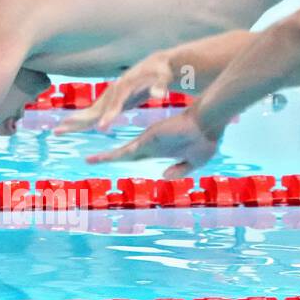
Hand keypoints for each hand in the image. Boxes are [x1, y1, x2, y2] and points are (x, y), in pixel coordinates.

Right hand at [55, 52, 176, 135]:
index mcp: (125, 87)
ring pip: (90, 112)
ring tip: (57, 130)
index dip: (109, 115)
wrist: (154, 64)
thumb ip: (160, 86)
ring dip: (73, 121)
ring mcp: (109, 96)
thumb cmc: (160, 72)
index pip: (116, 103)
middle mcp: (112, 92)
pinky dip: (81, 121)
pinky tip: (70, 127)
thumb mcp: (163, 78)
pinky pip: (94, 114)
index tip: (103, 127)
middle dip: (78, 119)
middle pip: (94, 108)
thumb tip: (159, 95)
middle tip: (61, 129)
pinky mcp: (110, 101)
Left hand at [85, 108, 221, 178]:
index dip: (122, 158)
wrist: (210, 123)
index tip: (109, 160)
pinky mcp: (148, 139)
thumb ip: (180, 169)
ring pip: (121, 153)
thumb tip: (163, 176)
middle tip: (90, 160)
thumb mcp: (194, 160)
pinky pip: (128, 150)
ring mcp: (147, 141)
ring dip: (104, 157)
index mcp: (158, 149)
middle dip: (106, 157)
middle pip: (123, 154)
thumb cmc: (205, 139)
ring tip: (89, 160)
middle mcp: (149, 144)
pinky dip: (113, 155)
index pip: (134, 156)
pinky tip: (100, 158)